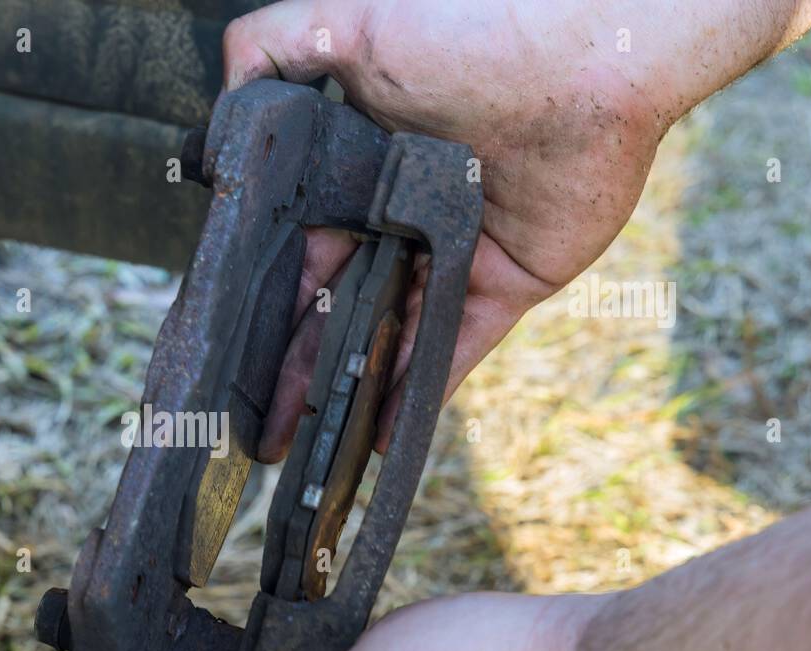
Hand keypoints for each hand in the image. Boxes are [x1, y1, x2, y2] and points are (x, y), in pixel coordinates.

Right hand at [223, 0, 740, 461]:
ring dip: (350, 391)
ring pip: (390, 334)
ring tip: (310, 448)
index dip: (268, 306)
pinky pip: (457, 346)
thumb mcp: (349, 24)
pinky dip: (419, 392)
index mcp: (361, 170)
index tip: (233, 355)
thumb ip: (272, 46)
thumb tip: (220, 103)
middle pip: (338, 307)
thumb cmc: (471, 25)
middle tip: (263, 428)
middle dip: (299, 370)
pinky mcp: (507, 281)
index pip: (301, 252)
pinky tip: (381, 437)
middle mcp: (403, 216)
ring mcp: (455, 253)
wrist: (590, 46)